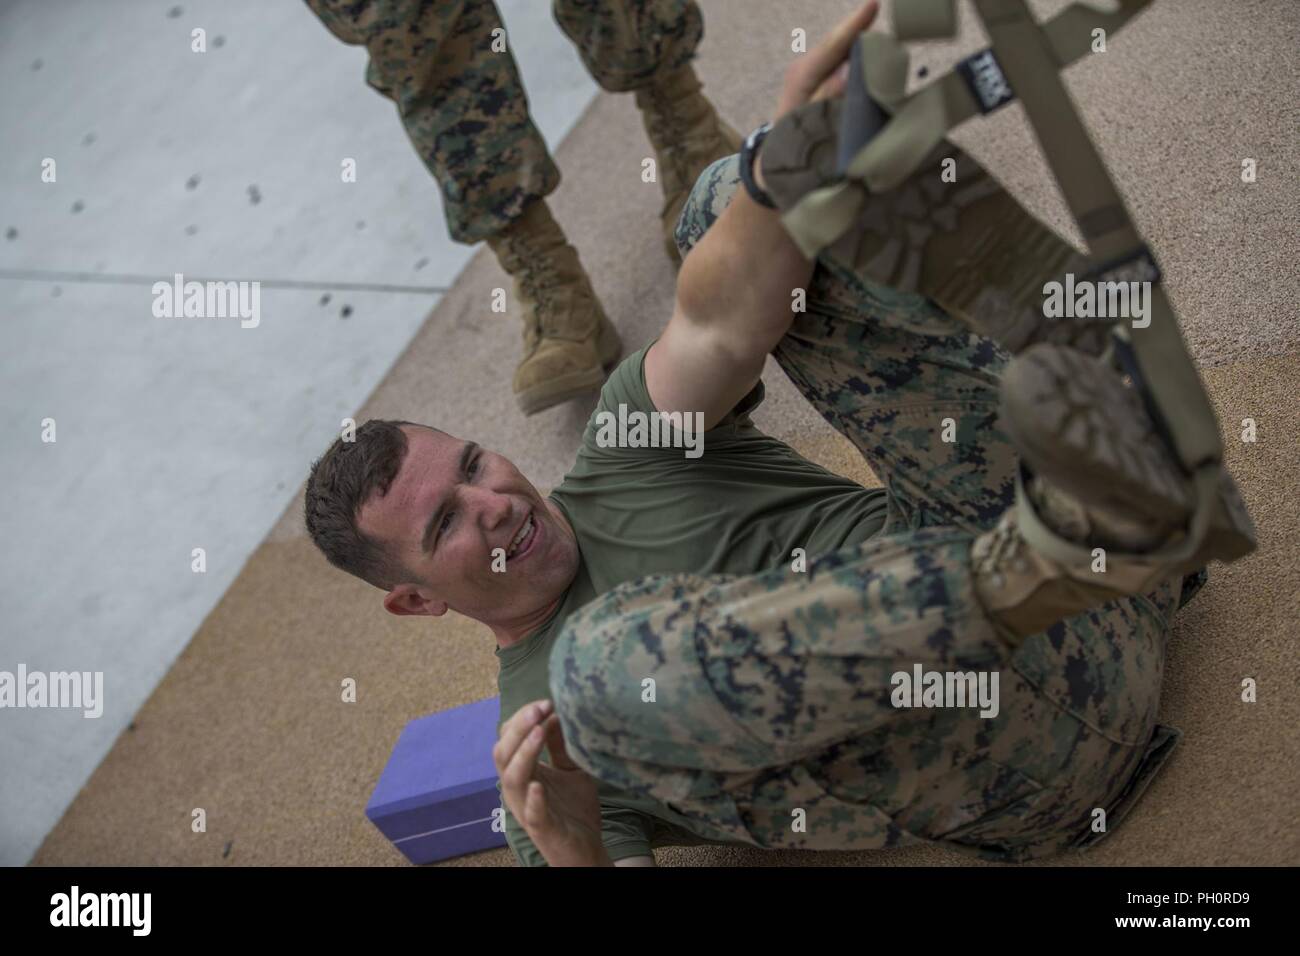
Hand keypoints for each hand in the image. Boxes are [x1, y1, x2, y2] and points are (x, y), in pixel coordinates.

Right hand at [494, 699, 609, 866]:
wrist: (586, 849)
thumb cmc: (574, 808)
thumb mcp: (570, 768)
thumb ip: (560, 744)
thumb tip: (556, 711)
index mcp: (523, 772)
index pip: (509, 738)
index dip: (523, 718)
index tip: (547, 701)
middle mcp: (518, 788)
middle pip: (503, 753)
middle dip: (519, 728)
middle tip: (540, 708)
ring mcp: (527, 808)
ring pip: (511, 779)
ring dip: (524, 754)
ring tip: (539, 731)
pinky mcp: (541, 828)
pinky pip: (532, 813)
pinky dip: (533, 799)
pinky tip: (538, 786)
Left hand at [759, 1, 880, 189]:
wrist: (775, 159)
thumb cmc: (792, 144)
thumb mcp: (809, 124)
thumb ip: (826, 97)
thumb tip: (847, 72)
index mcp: (801, 75)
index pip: (832, 46)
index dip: (854, 25)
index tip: (873, 4)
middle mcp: (806, 67)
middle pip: (839, 43)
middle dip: (862, 34)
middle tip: (888, 35)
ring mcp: (813, 72)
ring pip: (842, 52)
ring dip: (861, 48)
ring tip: (885, 50)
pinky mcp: (820, 79)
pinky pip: (842, 64)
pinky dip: (857, 62)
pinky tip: (873, 63)